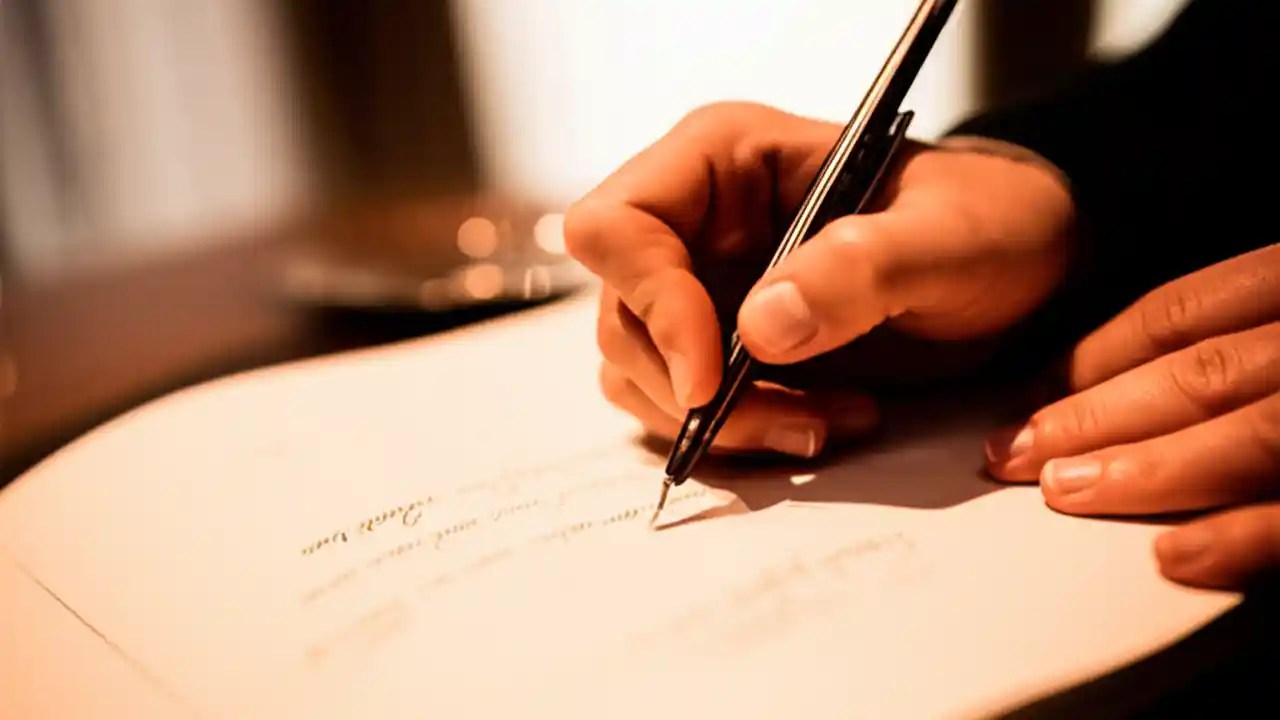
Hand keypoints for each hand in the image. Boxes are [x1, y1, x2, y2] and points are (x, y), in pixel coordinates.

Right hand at [565, 101, 1073, 456]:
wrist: (1017, 270)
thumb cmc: (988, 224)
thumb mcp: (949, 239)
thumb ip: (862, 269)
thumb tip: (758, 329)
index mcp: (723, 160)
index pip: (616, 225)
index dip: (649, 303)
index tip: (712, 379)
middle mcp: (693, 221)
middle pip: (620, 314)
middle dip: (693, 385)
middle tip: (797, 421)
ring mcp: (700, 286)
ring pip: (640, 370)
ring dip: (720, 421)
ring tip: (824, 425)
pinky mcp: (718, 345)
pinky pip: (682, 404)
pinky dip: (738, 433)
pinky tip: (818, 424)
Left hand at [985, 244, 1279, 589]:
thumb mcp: (1273, 327)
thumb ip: (1223, 339)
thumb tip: (1100, 384)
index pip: (1180, 314)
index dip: (1091, 357)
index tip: (1022, 396)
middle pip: (1196, 373)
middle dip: (1091, 415)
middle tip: (1006, 453)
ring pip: (1246, 432)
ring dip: (1142, 468)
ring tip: (1058, 491)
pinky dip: (1239, 534)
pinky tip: (1167, 554)